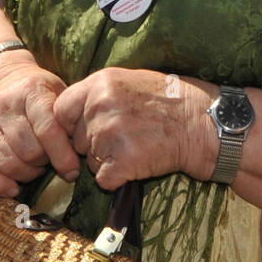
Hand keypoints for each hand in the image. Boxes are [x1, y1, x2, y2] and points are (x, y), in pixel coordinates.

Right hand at [0, 53, 78, 196]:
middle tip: (52, 163)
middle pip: (28, 150)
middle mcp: (7, 105)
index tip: (73, 171)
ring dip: (27, 174)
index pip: (47, 129)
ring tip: (37, 168)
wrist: (10, 82)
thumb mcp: (62, 95)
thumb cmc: (45, 94)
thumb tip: (85, 152)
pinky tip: (14, 189)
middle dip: (45, 164)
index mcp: (33, 91)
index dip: (62, 155)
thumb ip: (71, 120)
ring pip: (8, 162)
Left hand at [53, 68, 215, 189]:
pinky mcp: (122, 160)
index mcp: (99, 83)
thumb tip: (71, 112)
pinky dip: (119, 179)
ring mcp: (109, 133)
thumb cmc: (168, 102)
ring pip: (91, 162)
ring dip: (109, 162)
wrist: (201, 123)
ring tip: (137, 146)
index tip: (86, 131)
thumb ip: (98, 93)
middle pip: (77, 140)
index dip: (71, 126)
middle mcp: (100, 105)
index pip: (61, 110)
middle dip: (95, 145)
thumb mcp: (129, 80)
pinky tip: (138, 163)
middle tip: (126, 137)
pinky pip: (104, 180)